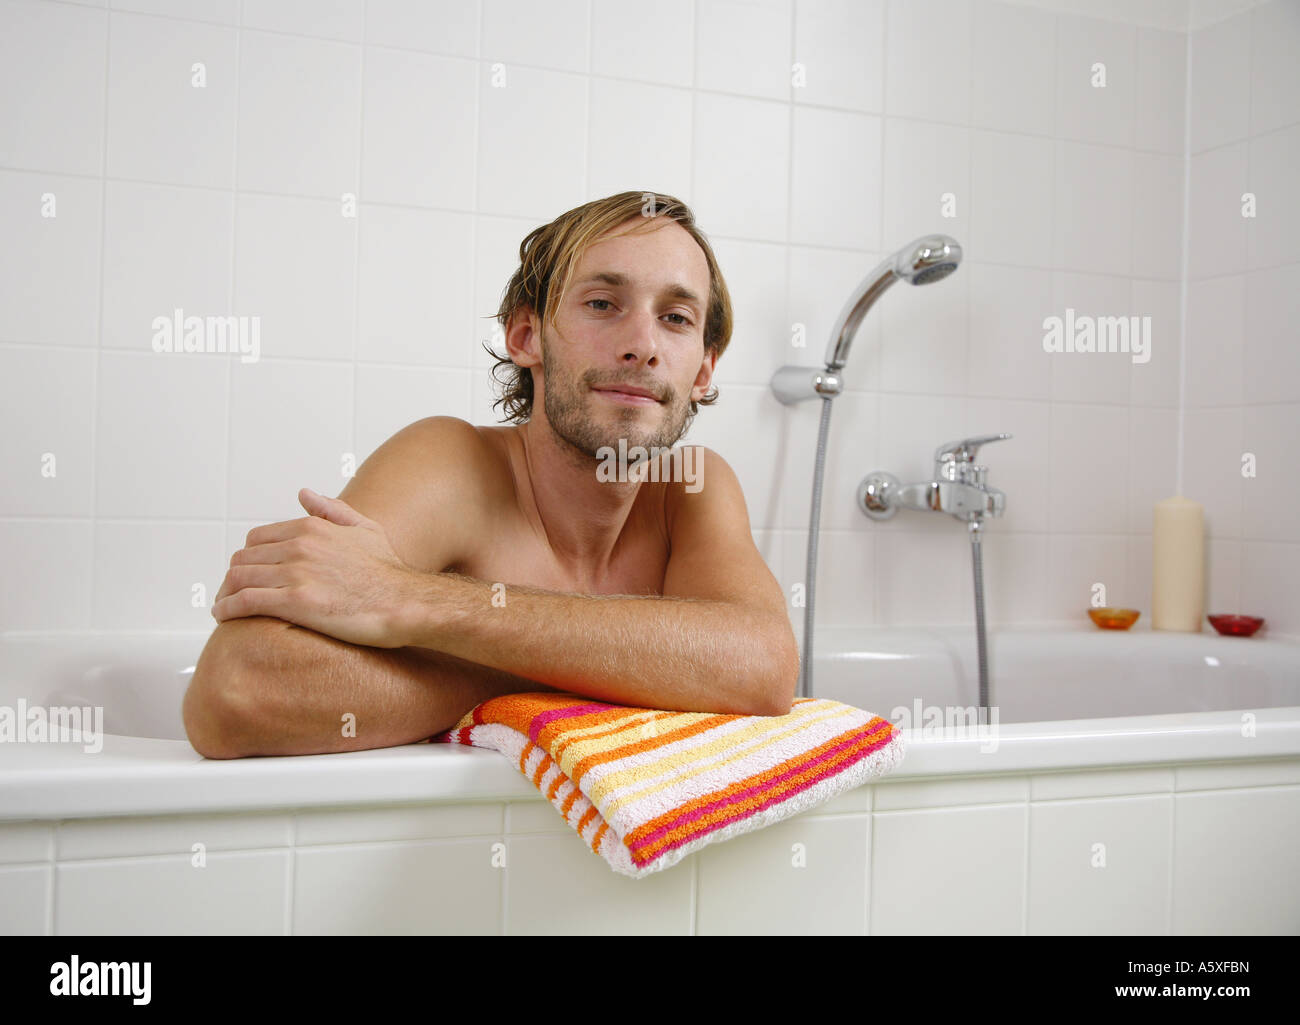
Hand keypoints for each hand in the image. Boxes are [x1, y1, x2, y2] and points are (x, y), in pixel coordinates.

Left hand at [212, 488, 423, 647]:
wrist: (405, 603)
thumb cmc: (389, 571)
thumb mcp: (366, 529)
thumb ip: (332, 510)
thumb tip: (304, 494)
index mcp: (311, 528)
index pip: (257, 539)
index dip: (248, 559)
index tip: (249, 575)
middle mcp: (299, 546)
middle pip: (243, 560)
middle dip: (233, 578)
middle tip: (232, 595)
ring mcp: (296, 573)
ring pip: (238, 579)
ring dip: (225, 594)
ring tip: (224, 607)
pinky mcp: (295, 602)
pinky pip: (245, 602)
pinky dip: (227, 609)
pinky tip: (224, 616)